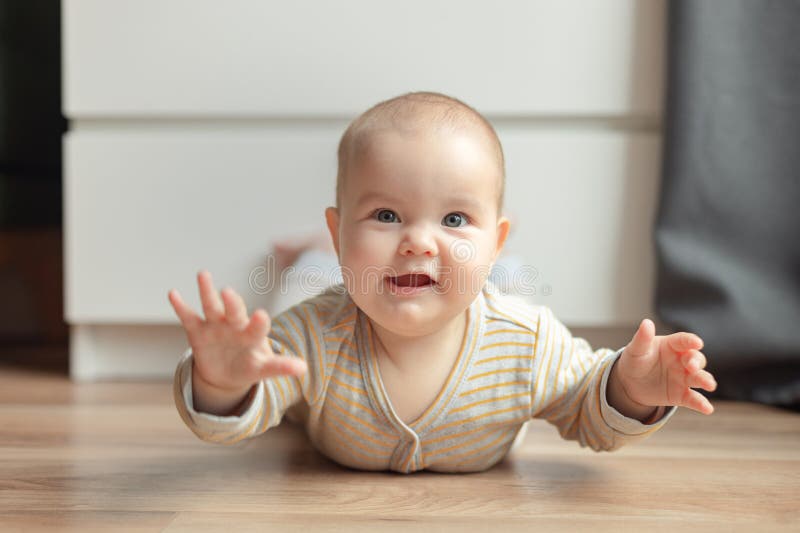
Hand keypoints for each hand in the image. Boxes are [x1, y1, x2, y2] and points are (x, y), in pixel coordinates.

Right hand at [168, 270, 307, 393]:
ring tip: (203, 274)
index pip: (258, 327)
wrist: (227, 372)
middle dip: (232, 302)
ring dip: (207, 291)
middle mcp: (235, 325)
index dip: (259, 323)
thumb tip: (303, 368)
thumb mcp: (263, 368)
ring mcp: (216, 326)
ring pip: (211, 306)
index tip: (261, 315)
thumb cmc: (249, 364)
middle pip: (234, 311)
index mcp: (253, 334)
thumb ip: (280, 367)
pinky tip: (173, 293)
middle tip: (228, 291)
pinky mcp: (198, 331)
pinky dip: (180, 306)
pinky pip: (188, 317)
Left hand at [616, 319, 716, 414]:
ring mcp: (683, 378)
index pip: (683, 341)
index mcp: (671, 345)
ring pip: (699, 378)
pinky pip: (693, 399)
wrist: (629, 383)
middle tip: (691, 366)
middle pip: (695, 359)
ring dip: (705, 380)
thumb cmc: (635, 360)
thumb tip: (646, 323)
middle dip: (696, 362)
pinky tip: (707, 409)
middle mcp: (681, 360)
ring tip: (709, 385)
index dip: (691, 341)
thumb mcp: (636, 350)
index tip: (698, 343)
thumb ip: (642, 338)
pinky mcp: (681, 395)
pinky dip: (701, 404)